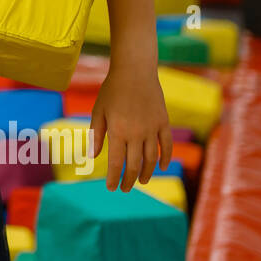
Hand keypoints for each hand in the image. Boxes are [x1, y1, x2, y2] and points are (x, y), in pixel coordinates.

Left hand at [90, 60, 172, 191]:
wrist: (134, 71)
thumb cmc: (112, 90)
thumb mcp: (98, 111)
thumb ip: (96, 134)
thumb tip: (93, 156)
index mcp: (117, 132)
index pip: (116, 163)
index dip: (113, 178)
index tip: (111, 188)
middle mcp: (136, 133)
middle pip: (134, 165)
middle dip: (129, 180)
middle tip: (125, 189)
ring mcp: (152, 128)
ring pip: (151, 159)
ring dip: (146, 173)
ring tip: (141, 181)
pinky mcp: (163, 122)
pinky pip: (166, 145)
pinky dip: (165, 158)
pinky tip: (160, 167)